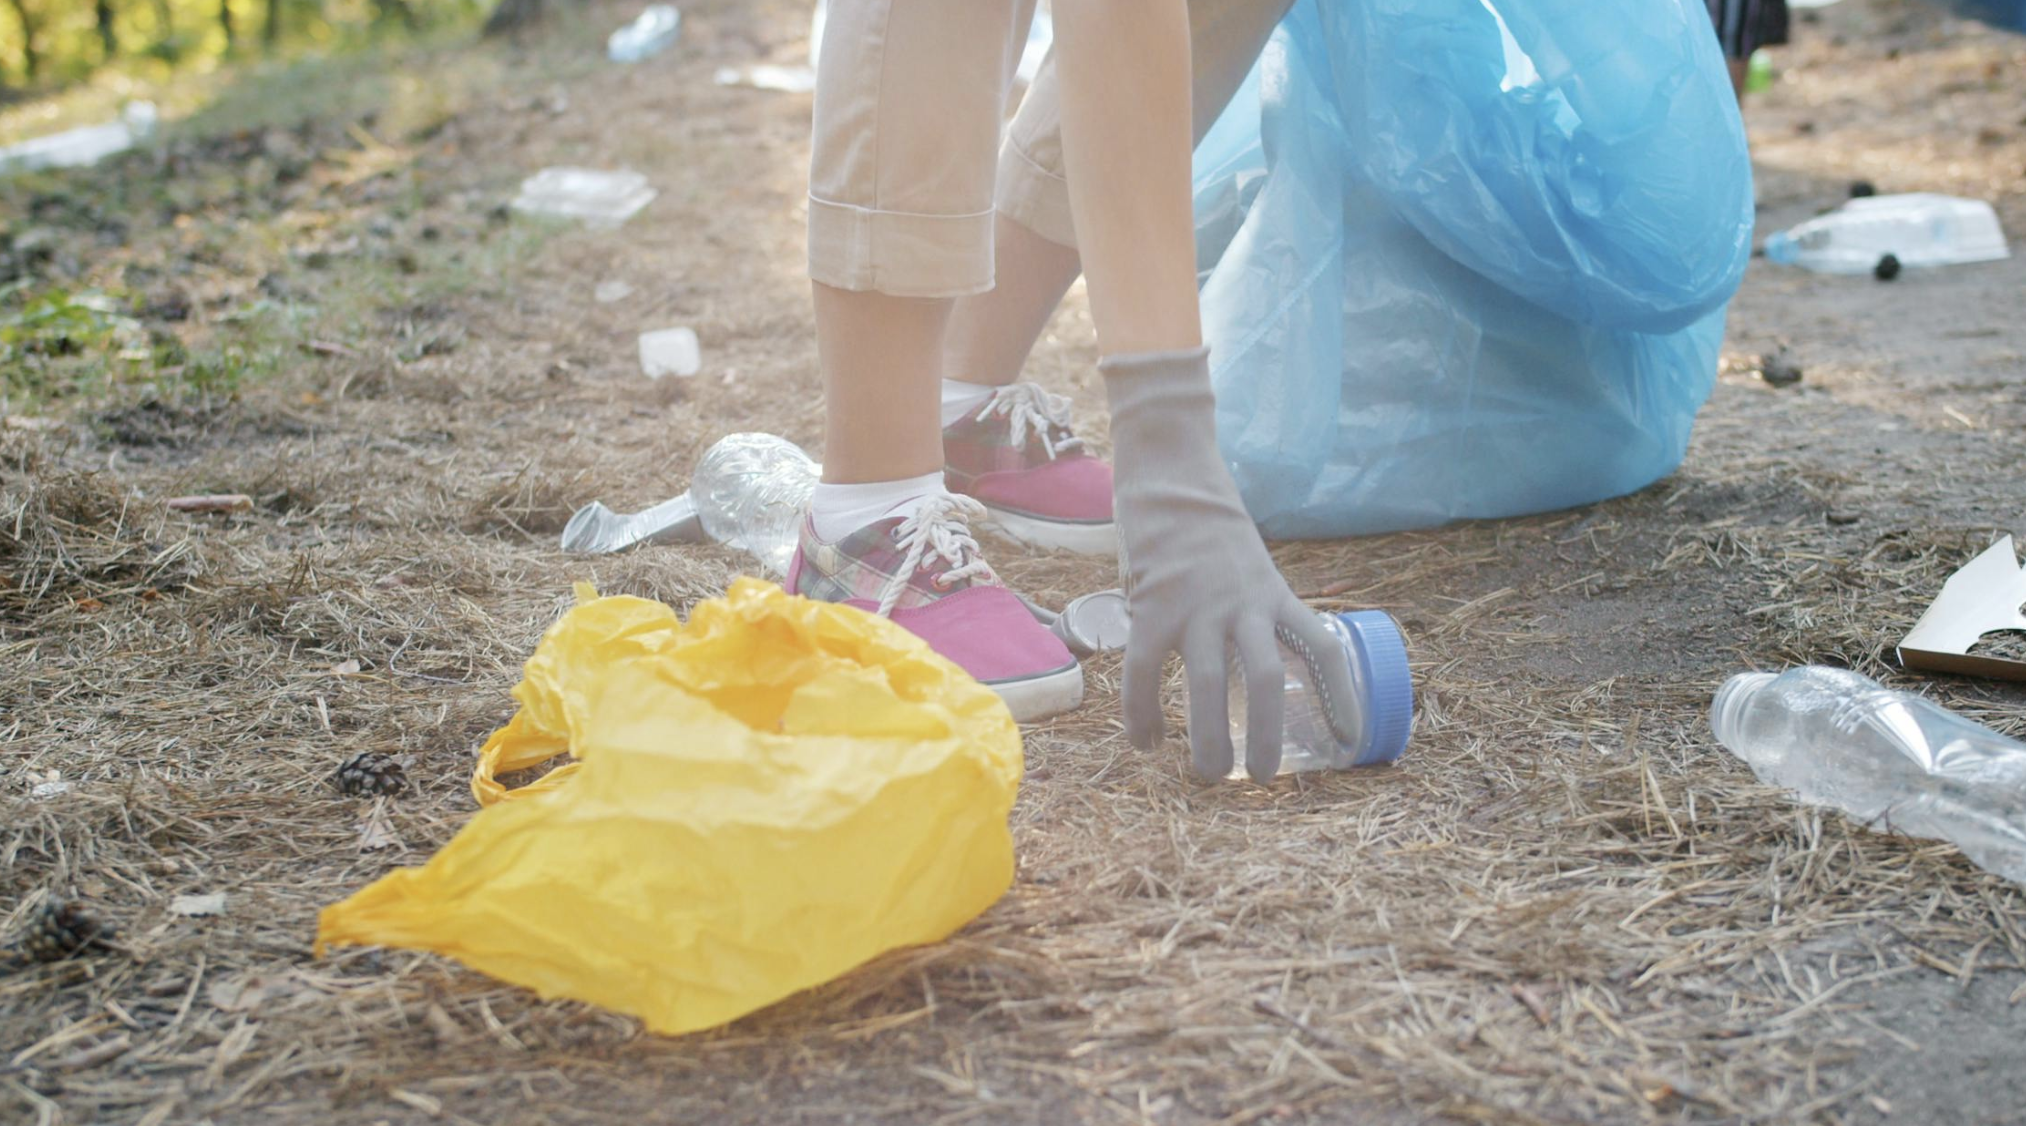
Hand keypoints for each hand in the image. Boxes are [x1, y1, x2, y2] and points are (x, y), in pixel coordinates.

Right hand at [1100, 347, 1356, 780]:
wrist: (1168, 475)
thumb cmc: (1208, 527)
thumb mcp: (1250, 566)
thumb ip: (1255, 611)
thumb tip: (1256, 669)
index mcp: (1274, 593)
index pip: (1321, 647)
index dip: (1341, 695)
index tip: (1349, 736)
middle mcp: (1241, 603)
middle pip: (1264, 680)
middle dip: (1264, 735)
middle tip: (1261, 777)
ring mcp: (1194, 605)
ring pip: (1206, 685)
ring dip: (1208, 739)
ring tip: (1210, 775)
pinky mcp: (1150, 606)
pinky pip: (1145, 673)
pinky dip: (1143, 715)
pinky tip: (1146, 743)